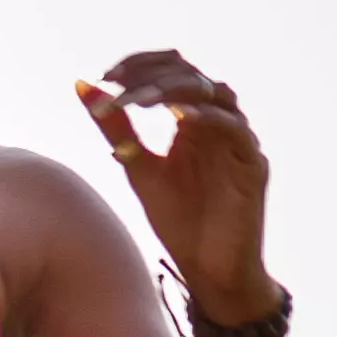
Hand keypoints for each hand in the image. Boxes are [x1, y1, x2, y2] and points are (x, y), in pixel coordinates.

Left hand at [73, 47, 282, 329]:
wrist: (210, 272)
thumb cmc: (179, 222)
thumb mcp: (138, 168)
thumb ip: (117, 127)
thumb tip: (83, 84)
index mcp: (192, 120)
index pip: (172, 69)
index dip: (139, 64)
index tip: (103, 76)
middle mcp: (219, 123)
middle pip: (191, 73)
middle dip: (151, 74)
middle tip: (115, 83)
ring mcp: (238, 141)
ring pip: (215, 92)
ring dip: (174, 90)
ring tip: (138, 99)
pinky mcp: (253, 165)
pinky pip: (234, 129)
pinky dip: (207, 117)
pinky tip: (179, 118)